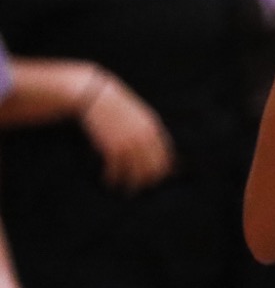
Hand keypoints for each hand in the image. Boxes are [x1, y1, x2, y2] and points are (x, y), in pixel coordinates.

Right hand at [76, 69, 175, 192]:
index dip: (161, 172)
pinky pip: (116, 170)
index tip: (155, 180)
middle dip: (147, 182)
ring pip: (135, 173)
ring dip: (130, 185)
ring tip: (125, 191)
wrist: (96, 96)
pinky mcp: (112, 147)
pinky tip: (109, 182)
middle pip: (153, 168)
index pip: (165, 157)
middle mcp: (145, 138)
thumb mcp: (139, 115)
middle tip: (139, 189)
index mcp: (154, 129)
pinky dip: (112, 178)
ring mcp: (129, 143)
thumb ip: (148, 131)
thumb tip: (151, 148)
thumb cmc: (116, 106)